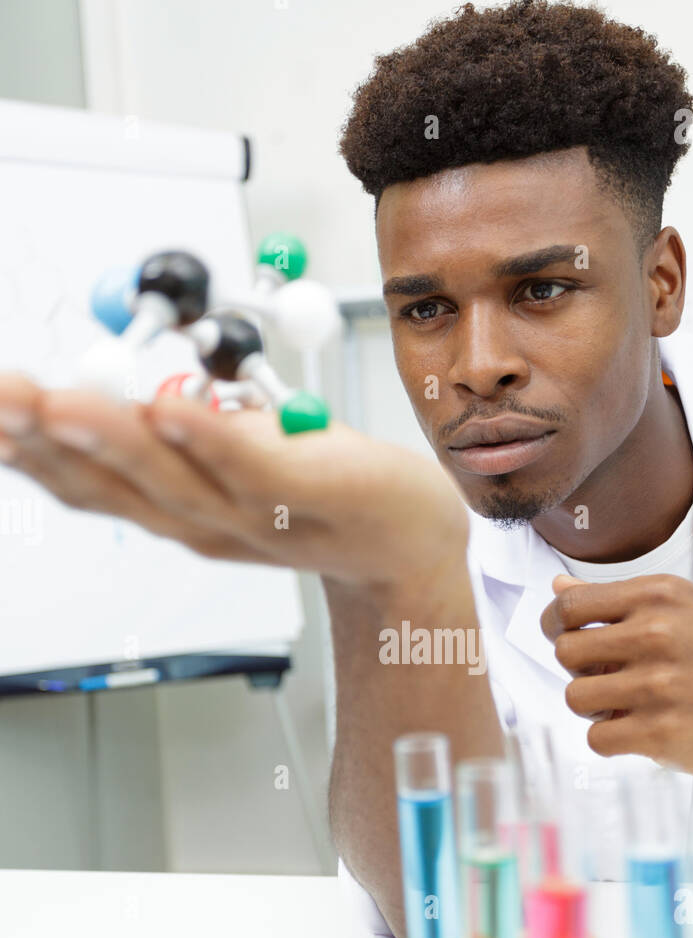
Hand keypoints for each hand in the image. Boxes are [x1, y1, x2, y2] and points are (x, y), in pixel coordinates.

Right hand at [0, 374, 468, 592]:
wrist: (407, 545)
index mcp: (174, 508)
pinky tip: (172, 409)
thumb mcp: (224, 459)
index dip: (26, 451)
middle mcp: (202, 521)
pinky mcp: (314, 497)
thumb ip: (168, 437)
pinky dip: (213, 441)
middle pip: (113, 482)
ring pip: (174, 480)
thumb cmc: (317, 493)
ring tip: (58, 404)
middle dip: (47, 439)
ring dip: (113, 440)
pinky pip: (258, 472)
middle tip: (3, 399)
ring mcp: (257, 515)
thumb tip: (102, 393)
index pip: (84, 480)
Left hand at [540, 572, 692, 777]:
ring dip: (594, 708)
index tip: (570, 640)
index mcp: (659, 596)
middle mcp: (657, 635)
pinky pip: (597, 739)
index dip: (556, 627)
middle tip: (608, 678)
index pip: (569, 607)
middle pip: (565, 652)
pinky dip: (611, 739)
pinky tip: (638, 731)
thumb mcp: (686, 606)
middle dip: (578, 669)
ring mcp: (660, 686)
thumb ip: (619, 599)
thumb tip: (557, 590)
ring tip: (626, 705)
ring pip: (575, 697)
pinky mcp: (663, 733)